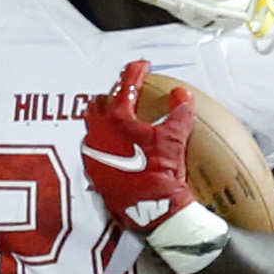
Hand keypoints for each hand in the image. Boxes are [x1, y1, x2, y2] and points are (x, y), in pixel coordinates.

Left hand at [81, 60, 198, 235]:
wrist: (151, 208)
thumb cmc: (161, 171)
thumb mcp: (174, 138)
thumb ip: (179, 112)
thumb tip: (182, 95)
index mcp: (117, 118)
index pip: (125, 85)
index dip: (136, 71)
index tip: (143, 66)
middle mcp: (98, 132)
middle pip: (99, 102)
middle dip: (113, 95)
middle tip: (128, 94)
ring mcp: (92, 152)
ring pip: (92, 125)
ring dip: (105, 118)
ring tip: (120, 119)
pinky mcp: (92, 170)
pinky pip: (93, 147)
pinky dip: (104, 141)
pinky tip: (115, 145)